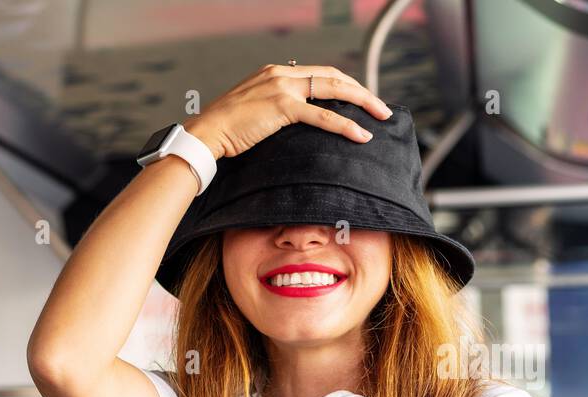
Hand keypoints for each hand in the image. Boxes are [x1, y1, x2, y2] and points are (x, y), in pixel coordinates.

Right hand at [183, 64, 391, 160]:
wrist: (206, 133)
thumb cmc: (224, 129)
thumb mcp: (251, 109)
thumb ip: (272, 107)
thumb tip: (290, 120)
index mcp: (276, 71)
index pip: (320, 72)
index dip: (345, 84)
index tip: (361, 98)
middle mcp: (283, 73)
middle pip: (334, 76)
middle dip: (362, 91)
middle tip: (381, 107)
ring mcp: (283, 87)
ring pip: (335, 90)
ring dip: (363, 102)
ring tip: (381, 116)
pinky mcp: (282, 107)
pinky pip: (322, 115)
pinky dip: (345, 125)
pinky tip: (360, 134)